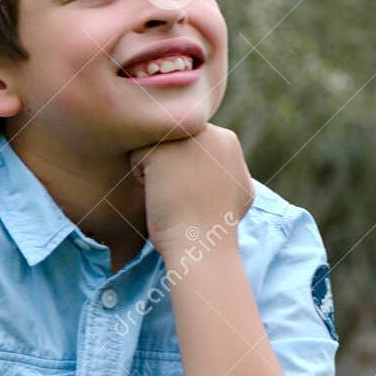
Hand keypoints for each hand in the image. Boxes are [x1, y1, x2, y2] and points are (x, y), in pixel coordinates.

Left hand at [129, 123, 252, 257]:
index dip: (188, 170)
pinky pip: (137, 156)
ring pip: (155, 147)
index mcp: (227, 139)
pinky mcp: (159, 150)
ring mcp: (183, 139)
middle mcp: (207, 131)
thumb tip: (221, 160)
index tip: (196, 193)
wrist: (202, 243)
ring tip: (173, 195)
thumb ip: (228, 167)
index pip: (191, 144)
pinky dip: (142, 178)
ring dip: (156, 169)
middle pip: (172, 141)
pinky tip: (159, 195)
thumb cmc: (217, 225)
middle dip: (172, 165)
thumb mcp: (239, 189)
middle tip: (183, 195)